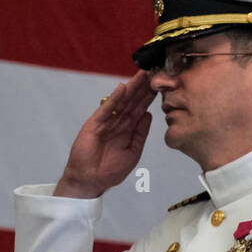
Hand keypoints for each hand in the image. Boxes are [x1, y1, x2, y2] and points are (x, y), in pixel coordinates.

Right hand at [55, 71, 155, 198]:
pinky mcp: (94, 124)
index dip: (150, 96)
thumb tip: (148, 115)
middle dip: (143, 86)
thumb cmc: (109, 171)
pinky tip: (122, 88)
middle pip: (133, 100)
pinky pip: (106, 109)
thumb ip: (140, 133)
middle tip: (155, 71)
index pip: (141, 108)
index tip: (161, 83)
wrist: (91, 181)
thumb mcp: (133, 152)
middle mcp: (117, 122)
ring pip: (122, 101)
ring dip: (132, 87)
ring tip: (142, 74)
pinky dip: (114, 99)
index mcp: (127, 129)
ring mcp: (106, 122)